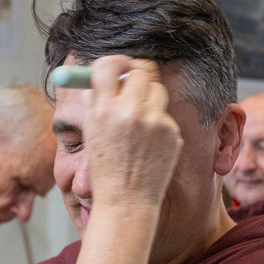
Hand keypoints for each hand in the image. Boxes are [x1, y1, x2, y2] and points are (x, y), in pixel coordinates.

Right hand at [80, 56, 182, 208]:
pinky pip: (166, 114)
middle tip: (133, 85)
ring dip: (149, 98)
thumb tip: (106, 72)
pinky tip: (149, 145)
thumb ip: (97, 100)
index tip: (119, 66)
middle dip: (136, 75)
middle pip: (139, 70)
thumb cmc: (106, 168)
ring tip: (140, 123)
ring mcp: (154, 122)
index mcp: (103, 110)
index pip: (109, 65)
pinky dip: (159, 123)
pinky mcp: (172, 132)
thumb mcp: (92, 132)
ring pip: (157, 89)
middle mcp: (129, 112)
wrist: (127, 201)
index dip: (115, 62)